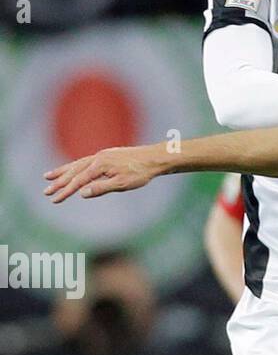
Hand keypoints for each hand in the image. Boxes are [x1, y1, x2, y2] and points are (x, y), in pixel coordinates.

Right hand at [44, 146, 162, 202]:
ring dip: (62, 171)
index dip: (65, 191)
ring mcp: (101, 155)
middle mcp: (97, 158)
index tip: (54, 199)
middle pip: (73, 171)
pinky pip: (85, 161)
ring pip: (77, 164)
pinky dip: (74, 167)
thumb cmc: (140, 173)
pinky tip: (71, 170)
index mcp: (100, 166)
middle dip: (59, 182)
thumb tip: (82, 193)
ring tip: (49, 177)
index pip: (78, 181)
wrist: (153, 158)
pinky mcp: (106, 156)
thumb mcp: (122, 184)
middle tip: (46, 191)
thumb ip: (101, 188)